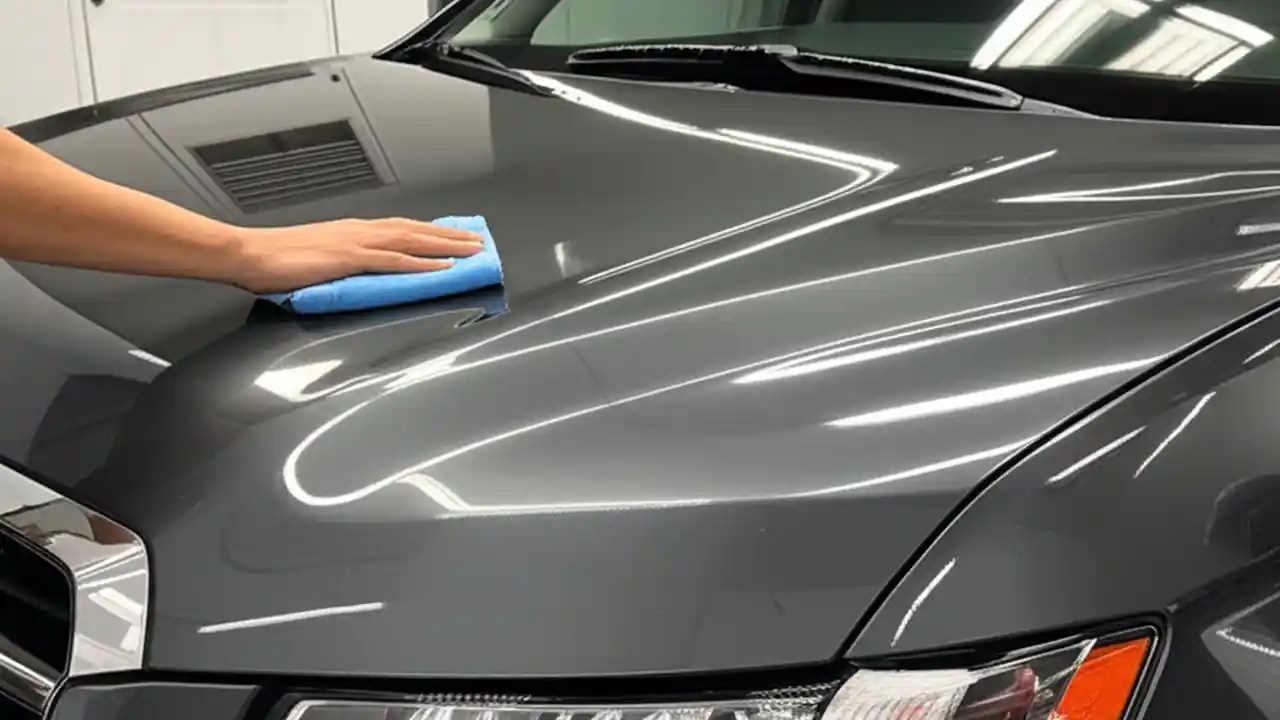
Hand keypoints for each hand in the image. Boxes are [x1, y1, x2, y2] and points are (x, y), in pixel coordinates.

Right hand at [230, 218, 484, 292]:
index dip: (430, 232)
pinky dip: (421, 264)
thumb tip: (359, 273)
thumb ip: (342, 263)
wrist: (249, 254)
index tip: (453, 235)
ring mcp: (356, 243)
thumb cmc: (275, 259)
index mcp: (352, 231)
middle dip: (449, 236)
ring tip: (472, 252)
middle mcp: (359, 231)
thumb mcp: (317, 259)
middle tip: (477, 241)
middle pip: (415, 231)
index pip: (400, 228)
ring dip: (445, 247)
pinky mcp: (350, 259)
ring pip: (412, 241)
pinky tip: (441, 268)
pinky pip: (394, 261)